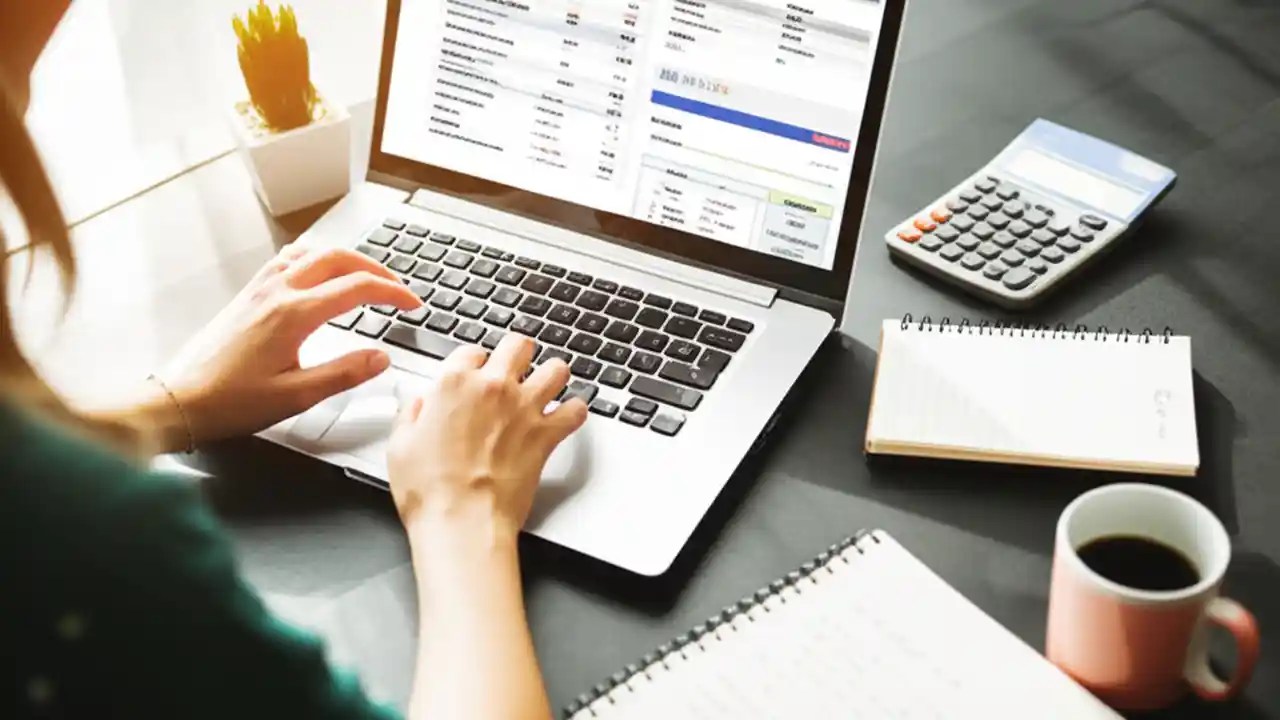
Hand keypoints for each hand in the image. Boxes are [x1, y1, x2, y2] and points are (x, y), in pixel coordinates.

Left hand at [152, 244, 420, 447]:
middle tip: (398, 289)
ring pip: (313, 253)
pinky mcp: (248, 295)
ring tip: (367, 277)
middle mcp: (277, 292)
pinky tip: (320, 276)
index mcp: (293, 314)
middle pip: (339, 259)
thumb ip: (344, 374)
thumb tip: (380, 357)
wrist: (179, 400)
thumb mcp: (296, 396)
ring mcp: (259, 289)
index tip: (413, 305)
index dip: (393, 293)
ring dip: (347, 259)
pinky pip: (288, 260)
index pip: (357, 288)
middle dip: (376, 269)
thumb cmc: (229, 401)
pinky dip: (316, 260)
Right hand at [387, 335, 587, 538]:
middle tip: (516, 367)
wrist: (462, 521)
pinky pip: (576, 410)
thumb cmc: (430, 490)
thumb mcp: (400, 444)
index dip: (474, 362)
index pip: (472, 350)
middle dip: (518, 354)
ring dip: (552, 376)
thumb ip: (412, 414)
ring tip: (547, 386)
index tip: (475, 373)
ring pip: (556, 369)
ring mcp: (523, 408)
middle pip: (519, 345)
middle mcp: (493, 388)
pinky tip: (566, 417)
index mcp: (454, 384)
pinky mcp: (546, 435)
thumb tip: (420, 404)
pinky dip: (574, 412)